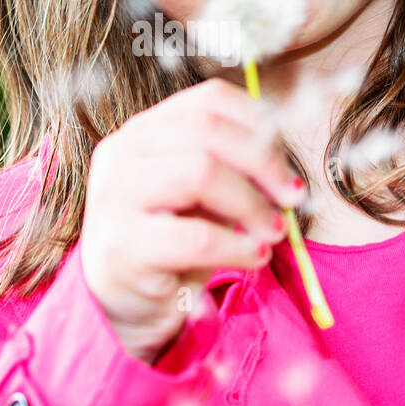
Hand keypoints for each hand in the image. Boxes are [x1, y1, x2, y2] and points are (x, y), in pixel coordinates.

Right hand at [81, 76, 302, 362]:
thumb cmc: (168, 245)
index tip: (286, 162)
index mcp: (143, 131)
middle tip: (291, 197)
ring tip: (273, 231)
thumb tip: (285, 171)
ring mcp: (113, 196)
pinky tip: (254, 256)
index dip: (259, 125)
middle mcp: (120, 152)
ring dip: (252, 204)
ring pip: (201, 173)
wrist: (121, 305)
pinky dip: (238, 246)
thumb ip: (231, 170)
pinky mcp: (121, 245)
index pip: (209, 100)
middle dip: (263, 163)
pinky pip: (197, 237)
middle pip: (208, 130)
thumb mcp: (200, 198)